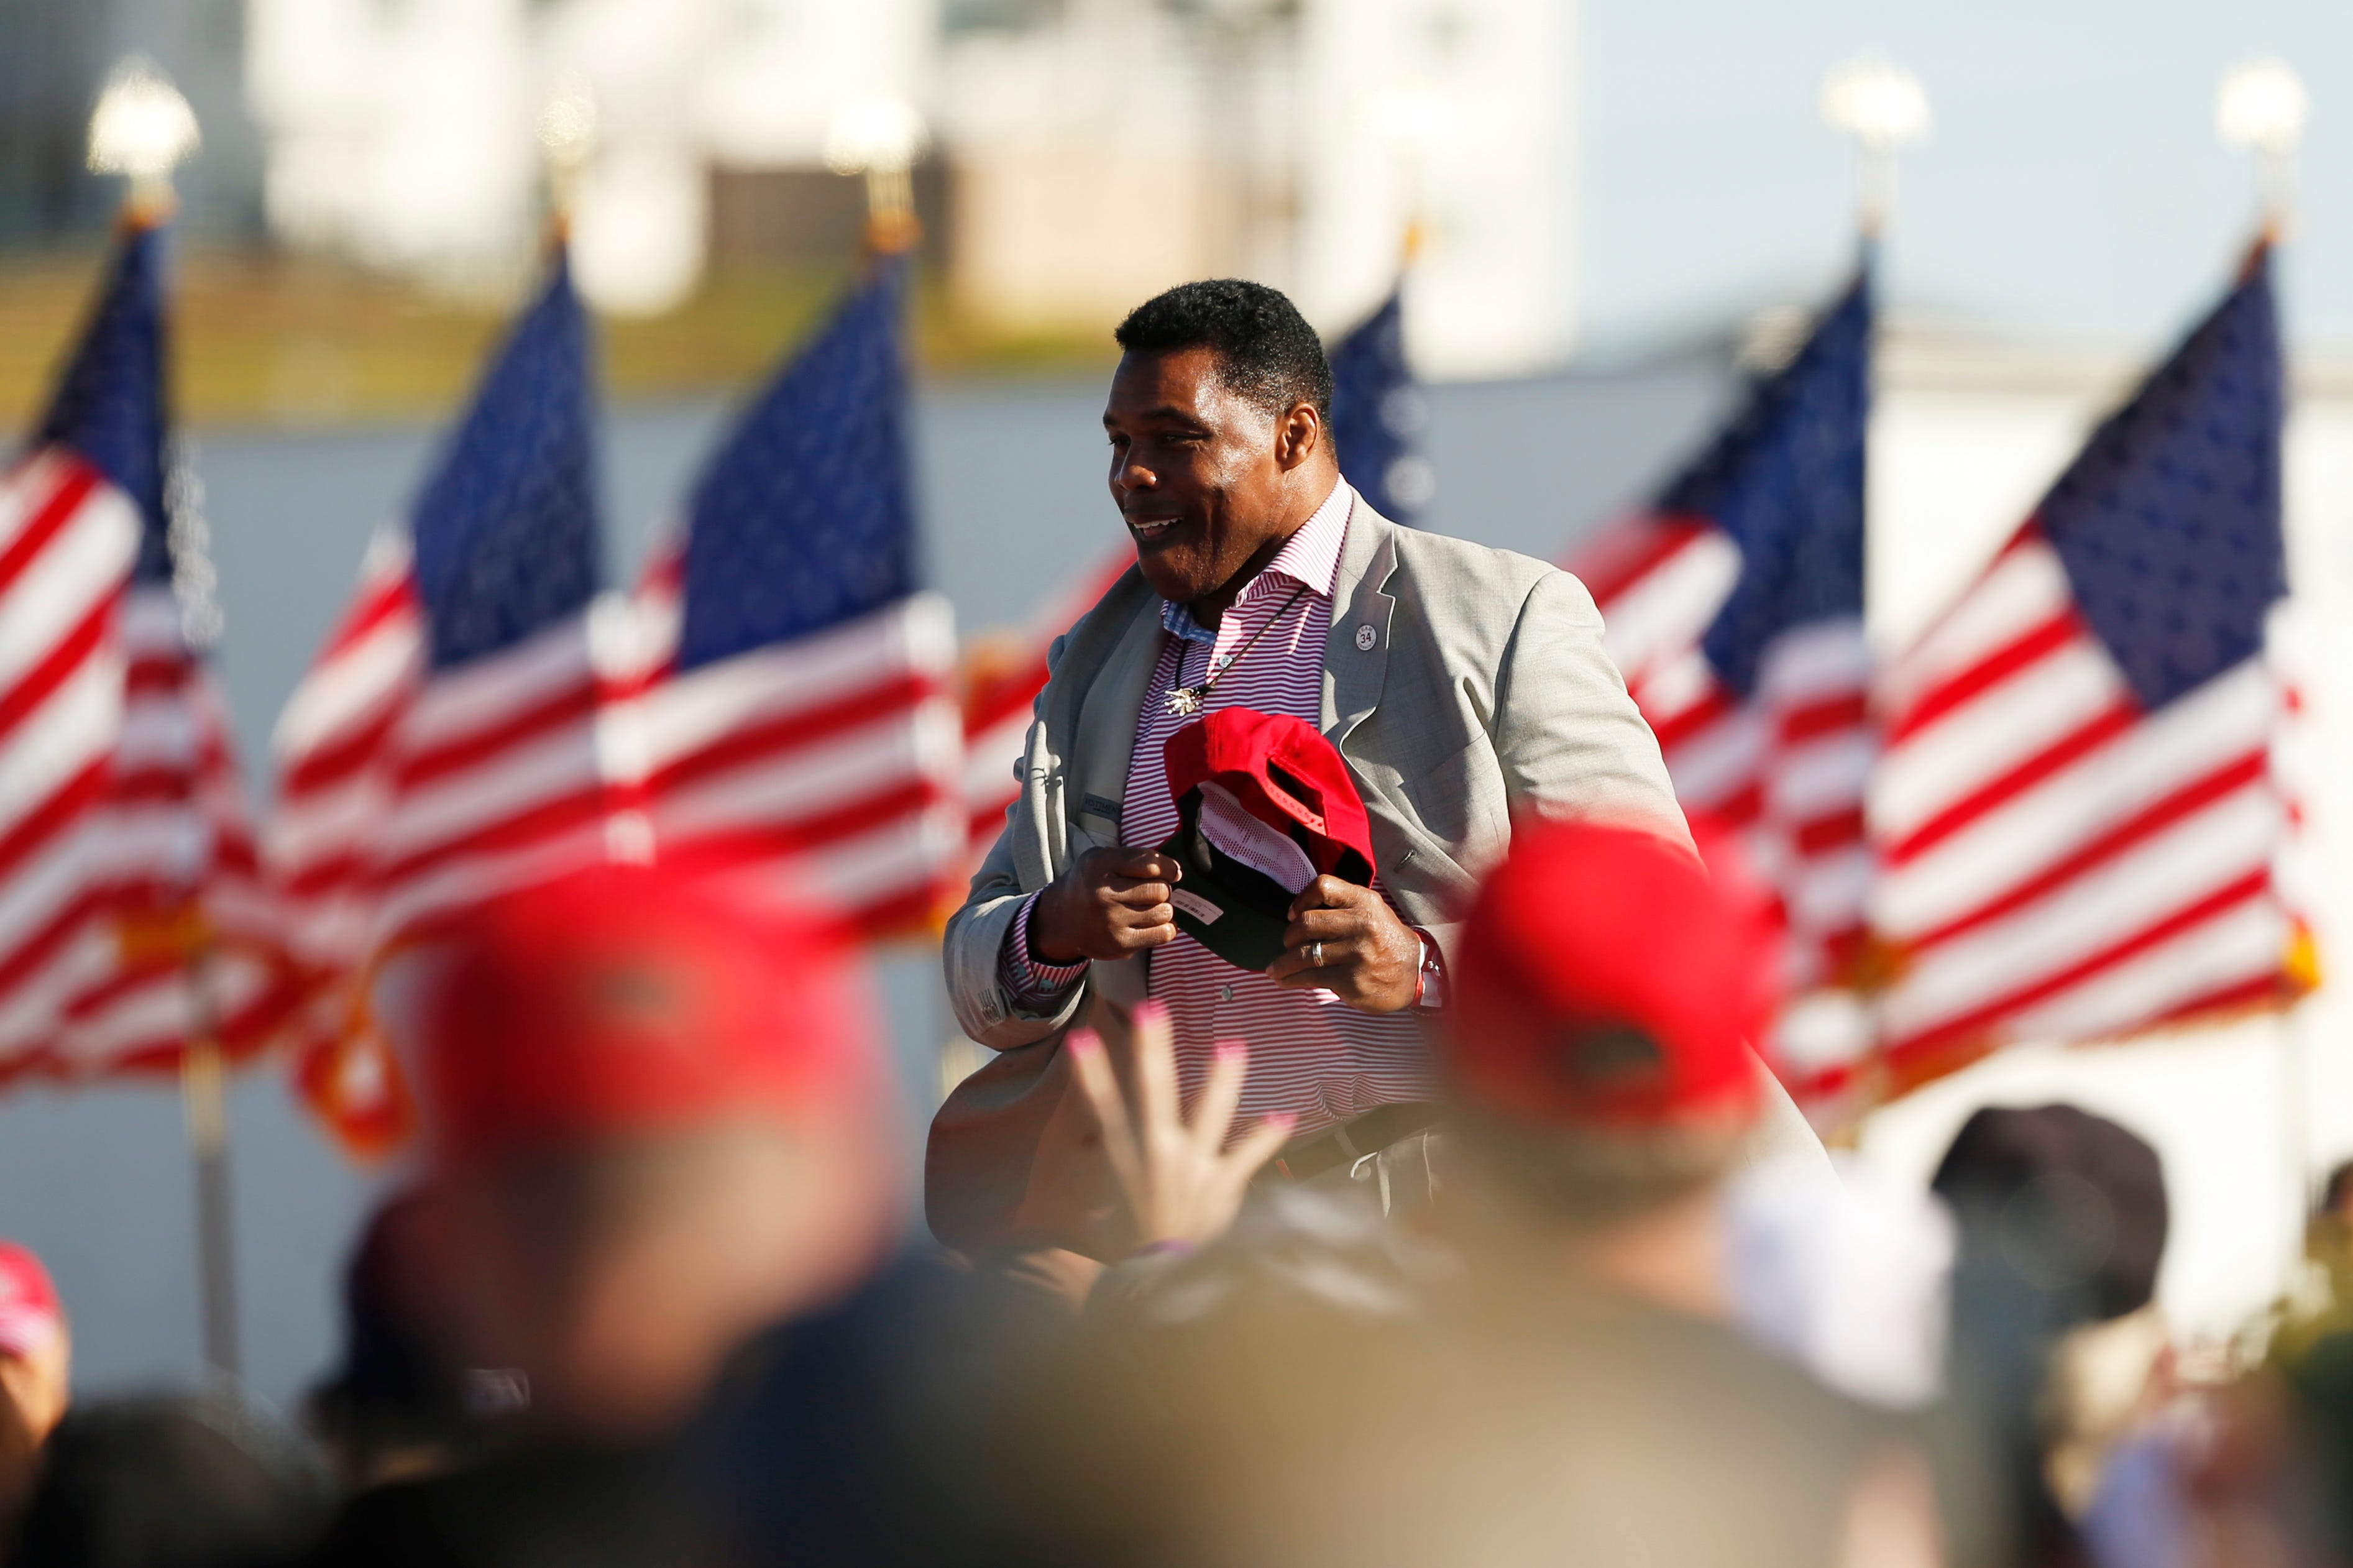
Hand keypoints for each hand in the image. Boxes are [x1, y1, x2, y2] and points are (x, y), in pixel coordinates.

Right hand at [1029, 846, 1183, 963]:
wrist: (1062, 918)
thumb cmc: (1092, 883)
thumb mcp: (1104, 859)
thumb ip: (1139, 858)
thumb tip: (1176, 872)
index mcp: (1100, 865)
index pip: (1152, 864)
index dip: (1168, 868)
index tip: (1170, 872)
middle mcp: (1103, 894)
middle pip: (1161, 890)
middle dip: (1162, 889)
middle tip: (1150, 892)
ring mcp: (1111, 922)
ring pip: (1164, 912)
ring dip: (1162, 908)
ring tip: (1147, 907)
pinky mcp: (1120, 944)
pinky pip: (1164, 934)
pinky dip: (1165, 927)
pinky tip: (1153, 923)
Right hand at [1067, 1001, 1294, 1257]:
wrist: (1158, 1281)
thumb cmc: (1126, 1239)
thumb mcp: (1105, 1200)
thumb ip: (1100, 1163)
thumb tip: (1093, 1132)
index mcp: (1126, 1161)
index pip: (1103, 1109)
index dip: (1091, 1074)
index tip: (1081, 1039)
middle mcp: (1161, 1157)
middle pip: (1154, 1095)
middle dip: (1152, 1051)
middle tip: (1151, 1011)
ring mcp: (1195, 1169)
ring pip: (1210, 1113)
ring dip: (1220, 1078)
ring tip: (1231, 1046)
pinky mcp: (1222, 1186)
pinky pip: (1248, 1155)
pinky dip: (1266, 1136)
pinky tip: (1284, 1115)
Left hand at [1265, 876, 1422, 1012]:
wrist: (1414, 973)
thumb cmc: (1385, 940)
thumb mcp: (1371, 911)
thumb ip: (1342, 906)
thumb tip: (1297, 914)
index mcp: (1364, 901)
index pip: (1323, 886)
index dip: (1301, 899)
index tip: (1292, 914)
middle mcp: (1361, 924)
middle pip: (1306, 923)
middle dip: (1289, 936)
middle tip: (1287, 944)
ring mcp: (1356, 954)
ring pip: (1303, 954)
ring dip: (1282, 963)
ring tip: (1275, 969)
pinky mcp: (1350, 980)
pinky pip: (1310, 977)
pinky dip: (1291, 979)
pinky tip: (1285, 980)